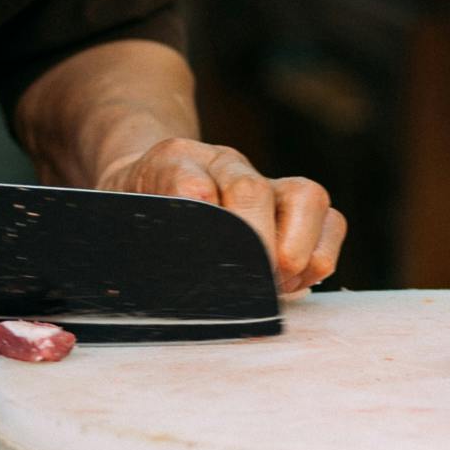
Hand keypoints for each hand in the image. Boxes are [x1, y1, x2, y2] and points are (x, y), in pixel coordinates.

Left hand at [95, 137, 343, 294]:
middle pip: (251, 190)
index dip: (196, 203)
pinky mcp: (297, 206)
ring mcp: (267, 182)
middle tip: (248, 287)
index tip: (203, 240)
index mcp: (172, 162)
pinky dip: (320, 257)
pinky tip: (293, 283)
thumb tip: (158, 280)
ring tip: (274, 287)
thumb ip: (133, 240)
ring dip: (295, 250)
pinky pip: (332, 221)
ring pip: (307, 195)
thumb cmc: (136, 214)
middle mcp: (225, 164)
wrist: (151, 183)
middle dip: (254, 246)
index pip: (185, 177)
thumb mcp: (117, 220)